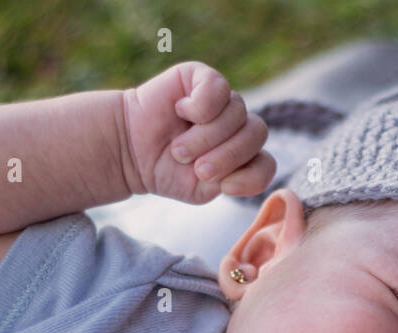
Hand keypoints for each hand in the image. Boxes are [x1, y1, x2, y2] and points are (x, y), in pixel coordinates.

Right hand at [120, 61, 275, 203]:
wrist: (130, 151)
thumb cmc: (166, 171)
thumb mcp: (200, 189)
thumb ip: (232, 182)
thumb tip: (246, 166)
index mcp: (243, 153)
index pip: (267, 163)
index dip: (250, 176)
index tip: (223, 187)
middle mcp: (238, 124)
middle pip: (257, 133)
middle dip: (227, 156)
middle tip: (197, 168)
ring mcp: (223, 99)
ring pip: (237, 113)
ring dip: (205, 137)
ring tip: (178, 148)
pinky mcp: (203, 77)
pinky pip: (219, 88)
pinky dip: (201, 105)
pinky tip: (181, 112)